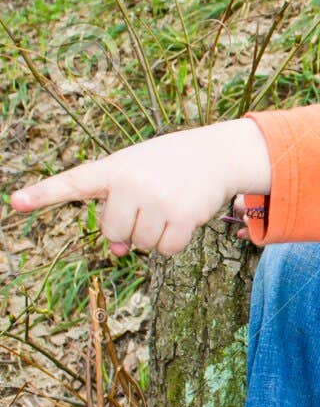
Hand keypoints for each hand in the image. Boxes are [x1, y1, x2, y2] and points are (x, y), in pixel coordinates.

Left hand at [10, 120, 271, 256]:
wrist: (214, 154)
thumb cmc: (167, 167)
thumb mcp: (136, 179)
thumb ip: (117, 210)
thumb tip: (118, 251)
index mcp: (113, 169)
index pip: (73, 182)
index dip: (43, 194)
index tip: (16, 202)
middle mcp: (131, 182)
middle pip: (114, 233)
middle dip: (132, 227)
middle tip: (150, 203)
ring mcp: (156, 199)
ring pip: (141, 244)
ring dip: (155, 235)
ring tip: (169, 206)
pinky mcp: (182, 215)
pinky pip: (166, 250)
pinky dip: (174, 242)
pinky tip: (183, 218)